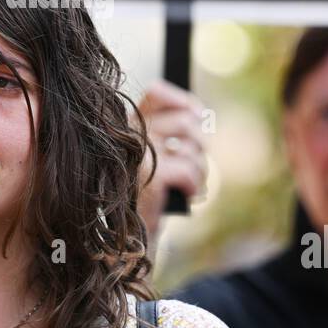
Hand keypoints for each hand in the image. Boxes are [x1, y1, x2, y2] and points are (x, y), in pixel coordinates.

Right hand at [135, 80, 208, 242]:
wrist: (127, 235)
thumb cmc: (144, 193)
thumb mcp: (153, 157)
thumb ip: (169, 132)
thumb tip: (201, 116)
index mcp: (126, 124)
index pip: (157, 92)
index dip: (183, 101)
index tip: (196, 115)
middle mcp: (128, 133)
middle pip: (186, 120)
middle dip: (200, 144)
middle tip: (194, 163)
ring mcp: (138, 152)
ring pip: (193, 147)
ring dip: (199, 170)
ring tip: (188, 183)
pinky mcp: (151, 175)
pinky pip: (190, 170)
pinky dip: (194, 186)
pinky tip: (184, 194)